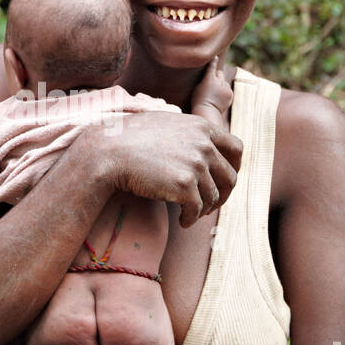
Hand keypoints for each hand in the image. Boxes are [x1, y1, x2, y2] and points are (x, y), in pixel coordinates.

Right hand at [90, 109, 241, 227]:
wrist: (108, 152)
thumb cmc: (130, 139)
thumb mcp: (166, 123)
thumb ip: (189, 133)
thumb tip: (202, 147)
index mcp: (202, 127)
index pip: (236, 149)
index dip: (234, 167)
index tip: (225, 179)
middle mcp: (204, 144)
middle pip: (230, 177)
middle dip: (223, 194)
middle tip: (211, 204)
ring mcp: (196, 165)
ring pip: (213, 197)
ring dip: (204, 209)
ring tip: (191, 214)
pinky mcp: (184, 186)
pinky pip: (196, 210)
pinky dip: (191, 219)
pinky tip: (182, 221)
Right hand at [191, 56, 233, 127]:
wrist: (207, 112)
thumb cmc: (198, 100)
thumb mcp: (197, 87)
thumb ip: (204, 79)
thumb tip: (210, 75)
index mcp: (209, 79)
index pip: (212, 66)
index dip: (214, 61)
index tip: (216, 56)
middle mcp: (219, 82)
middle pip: (220, 73)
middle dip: (217, 75)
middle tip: (211, 83)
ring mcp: (226, 88)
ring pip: (224, 82)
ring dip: (221, 85)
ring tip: (214, 94)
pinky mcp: (230, 94)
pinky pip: (227, 89)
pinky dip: (224, 92)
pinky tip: (218, 98)